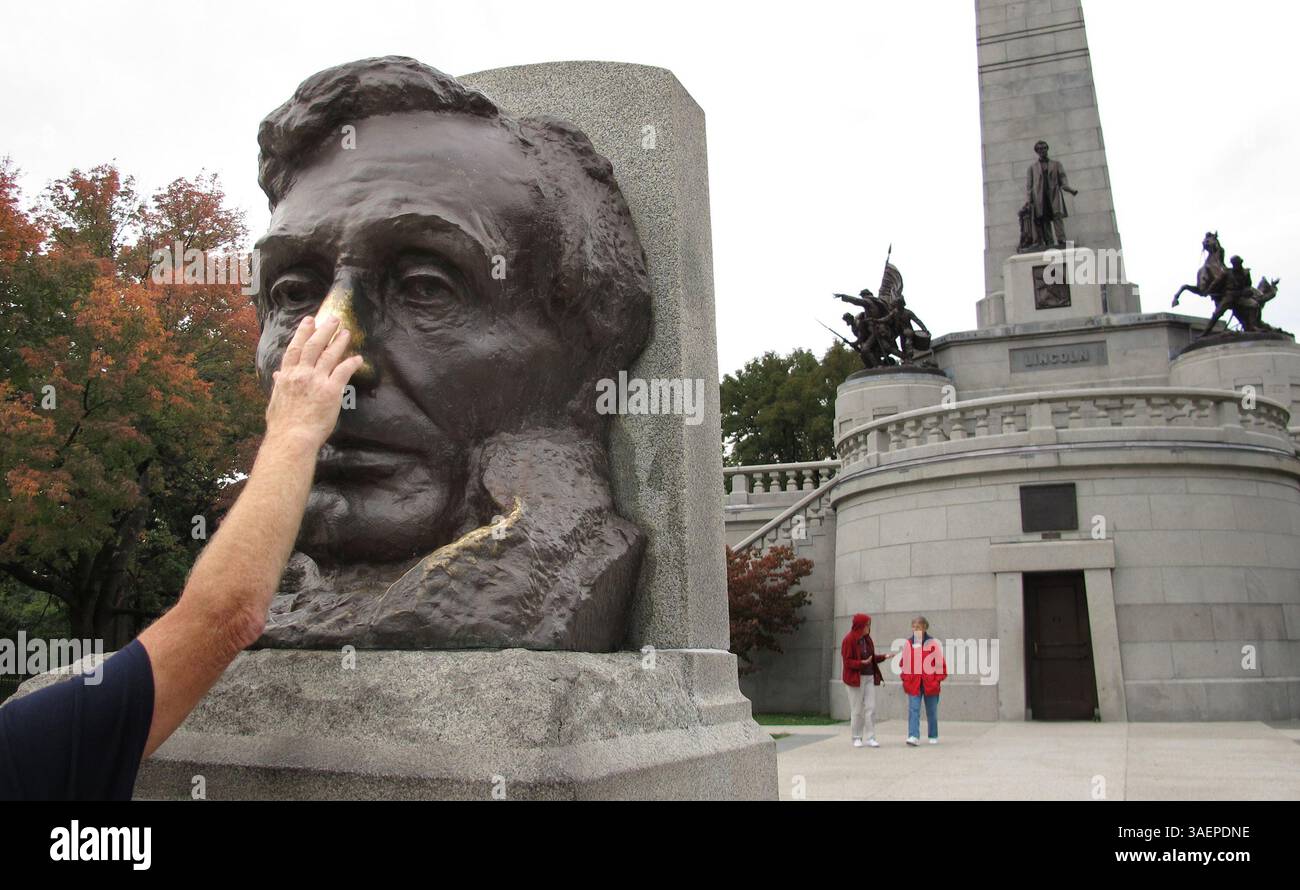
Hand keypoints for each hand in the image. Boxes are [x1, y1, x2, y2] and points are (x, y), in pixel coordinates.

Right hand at [265, 315, 365, 451]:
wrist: (292, 438)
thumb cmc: (282, 425)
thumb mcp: (276, 401)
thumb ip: (279, 385)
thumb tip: (278, 375)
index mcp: (286, 376)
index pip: (295, 349)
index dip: (302, 333)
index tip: (309, 321)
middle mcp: (301, 374)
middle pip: (313, 346)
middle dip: (323, 330)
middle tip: (333, 319)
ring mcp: (316, 380)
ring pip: (328, 355)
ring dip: (338, 342)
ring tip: (346, 332)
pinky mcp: (331, 390)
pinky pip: (343, 371)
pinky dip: (351, 362)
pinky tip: (358, 358)